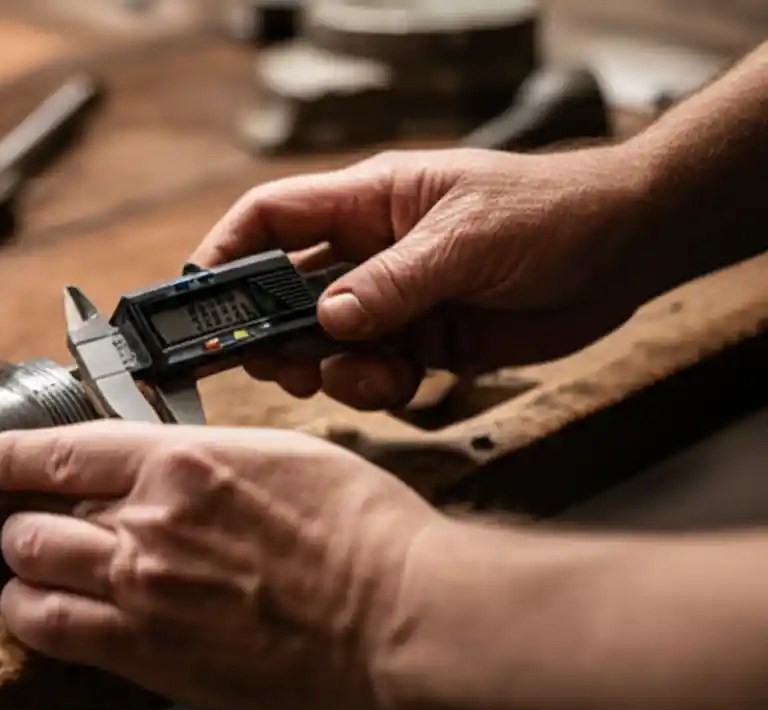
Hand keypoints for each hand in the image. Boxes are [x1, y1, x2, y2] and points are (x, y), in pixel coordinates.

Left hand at [0, 421, 446, 709]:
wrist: (400, 617)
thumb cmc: (363, 533)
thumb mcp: (280, 456)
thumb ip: (203, 458)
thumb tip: (162, 466)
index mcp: (180, 460)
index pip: (59, 451)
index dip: (10, 454)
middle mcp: (145, 521)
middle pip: (32, 514)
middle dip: (28, 517)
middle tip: (40, 523)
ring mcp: (138, 589)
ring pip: (27, 568)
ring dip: (25, 566)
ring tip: (40, 569)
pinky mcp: (144, 652)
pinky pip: (48, 629)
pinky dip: (33, 616)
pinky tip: (46, 610)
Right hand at [192, 145, 658, 409]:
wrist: (629, 249)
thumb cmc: (551, 212)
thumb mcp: (467, 239)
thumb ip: (395, 283)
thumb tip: (331, 322)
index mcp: (368, 203)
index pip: (271, 218)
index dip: (225, 252)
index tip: (198, 296)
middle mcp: (370, 252)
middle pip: (287, 293)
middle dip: (275, 333)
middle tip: (279, 366)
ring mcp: (395, 300)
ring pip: (328, 345)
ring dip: (333, 370)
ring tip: (367, 375)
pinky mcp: (424, 343)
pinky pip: (374, 374)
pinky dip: (377, 389)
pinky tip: (406, 382)